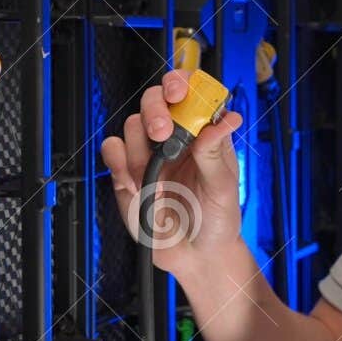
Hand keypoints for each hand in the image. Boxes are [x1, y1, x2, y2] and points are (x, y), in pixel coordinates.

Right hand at [99, 69, 244, 273]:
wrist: (194, 256)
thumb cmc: (217, 220)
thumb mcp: (223, 189)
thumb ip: (216, 153)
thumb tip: (229, 118)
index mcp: (203, 134)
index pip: (191, 93)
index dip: (182, 83)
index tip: (179, 93)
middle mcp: (175, 138)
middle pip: (155, 100)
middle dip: (155, 110)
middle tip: (162, 133)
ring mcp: (149, 154)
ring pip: (132, 124)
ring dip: (140, 147)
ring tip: (157, 179)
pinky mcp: (126, 173)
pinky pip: (112, 150)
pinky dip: (118, 162)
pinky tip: (136, 184)